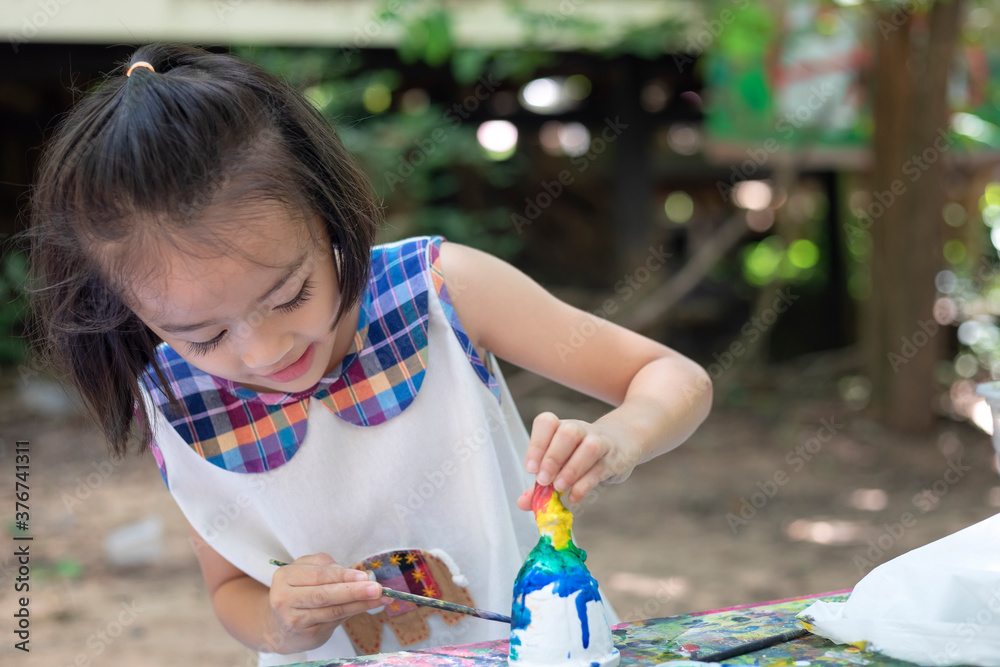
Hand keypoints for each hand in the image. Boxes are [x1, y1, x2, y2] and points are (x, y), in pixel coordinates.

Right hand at [266, 553, 386, 653]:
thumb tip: (357, 575)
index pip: (317, 575)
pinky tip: (369, 606)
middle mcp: (284, 599)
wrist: (281, 626)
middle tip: (377, 588)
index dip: (342, 576)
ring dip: (360, 603)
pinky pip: (334, 621)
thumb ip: (328, 569)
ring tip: (381, 597)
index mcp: (285, 576)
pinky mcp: (306, 635)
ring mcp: (294, 620)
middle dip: (353, 591)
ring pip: (332, 610)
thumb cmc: (299, 591)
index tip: (364, 576)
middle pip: (323, 595)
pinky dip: (354, 612)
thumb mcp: (307, 572)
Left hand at [517, 412, 638, 510]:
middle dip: (552, 458)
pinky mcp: (614, 458)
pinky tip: (574, 496)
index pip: (546, 422)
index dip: (536, 444)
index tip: (530, 469)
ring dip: (571, 470)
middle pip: (568, 432)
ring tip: (559, 487)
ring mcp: (600, 441)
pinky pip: (601, 468)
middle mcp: (580, 429)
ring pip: (589, 447)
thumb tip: (522, 503)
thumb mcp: (562, 460)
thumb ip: (542, 481)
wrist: (623, 440)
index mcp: (562, 426)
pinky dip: (585, 485)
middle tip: (543, 480)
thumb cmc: (583, 452)